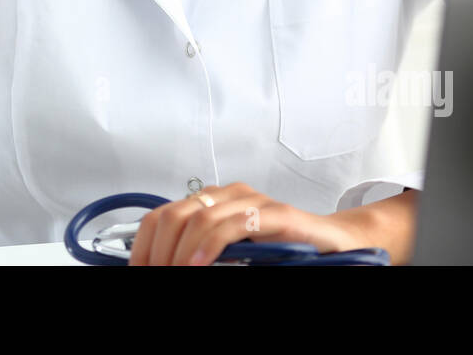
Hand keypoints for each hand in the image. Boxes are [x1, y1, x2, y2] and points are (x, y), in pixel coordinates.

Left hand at [127, 181, 367, 265]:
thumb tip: (164, 267)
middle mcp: (229, 195)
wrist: (335, 246)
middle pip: (173, 216)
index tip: (137, 272)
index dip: (142, 247)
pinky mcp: (277, 214)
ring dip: (179, 254)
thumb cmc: (285, 251)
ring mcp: (253, 201)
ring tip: (172, 275)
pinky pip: (233, 224)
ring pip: (198, 218)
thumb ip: (201, 255)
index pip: (162, 216)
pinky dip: (209, 246)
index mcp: (213, 202)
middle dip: (156, 253)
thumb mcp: (231, 256)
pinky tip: (197, 264)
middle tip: (153, 276)